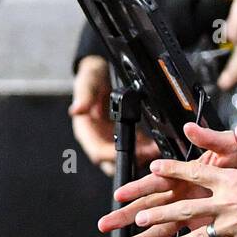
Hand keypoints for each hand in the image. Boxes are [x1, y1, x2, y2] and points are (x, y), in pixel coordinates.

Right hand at [68, 55, 156, 174]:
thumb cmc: (91, 78)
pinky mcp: (125, 135)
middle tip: (150, 154)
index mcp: (86, 131)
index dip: (113, 155)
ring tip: (158, 149)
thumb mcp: (87, 82)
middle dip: (131, 162)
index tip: (130, 152)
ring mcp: (112, 139)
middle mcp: (99, 139)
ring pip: (126, 158)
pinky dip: (147, 149)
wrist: (101, 73)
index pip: (98, 152)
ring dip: (142, 157)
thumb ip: (85, 95)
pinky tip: (159, 145)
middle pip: (112, 163)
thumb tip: (77, 110)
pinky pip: (136, 148)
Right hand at [97, 122, 236, 236]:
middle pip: (150, 207)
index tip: (119, 194)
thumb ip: (210, 139)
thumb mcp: (228, 146)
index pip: (156, 181)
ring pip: (163, 230)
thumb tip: (191, 126)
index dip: (137, 187)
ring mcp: (192, 214)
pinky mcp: (206, 229)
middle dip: (127, 216)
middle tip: (105, 225)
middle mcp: (184, 195)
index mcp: (186, 175)